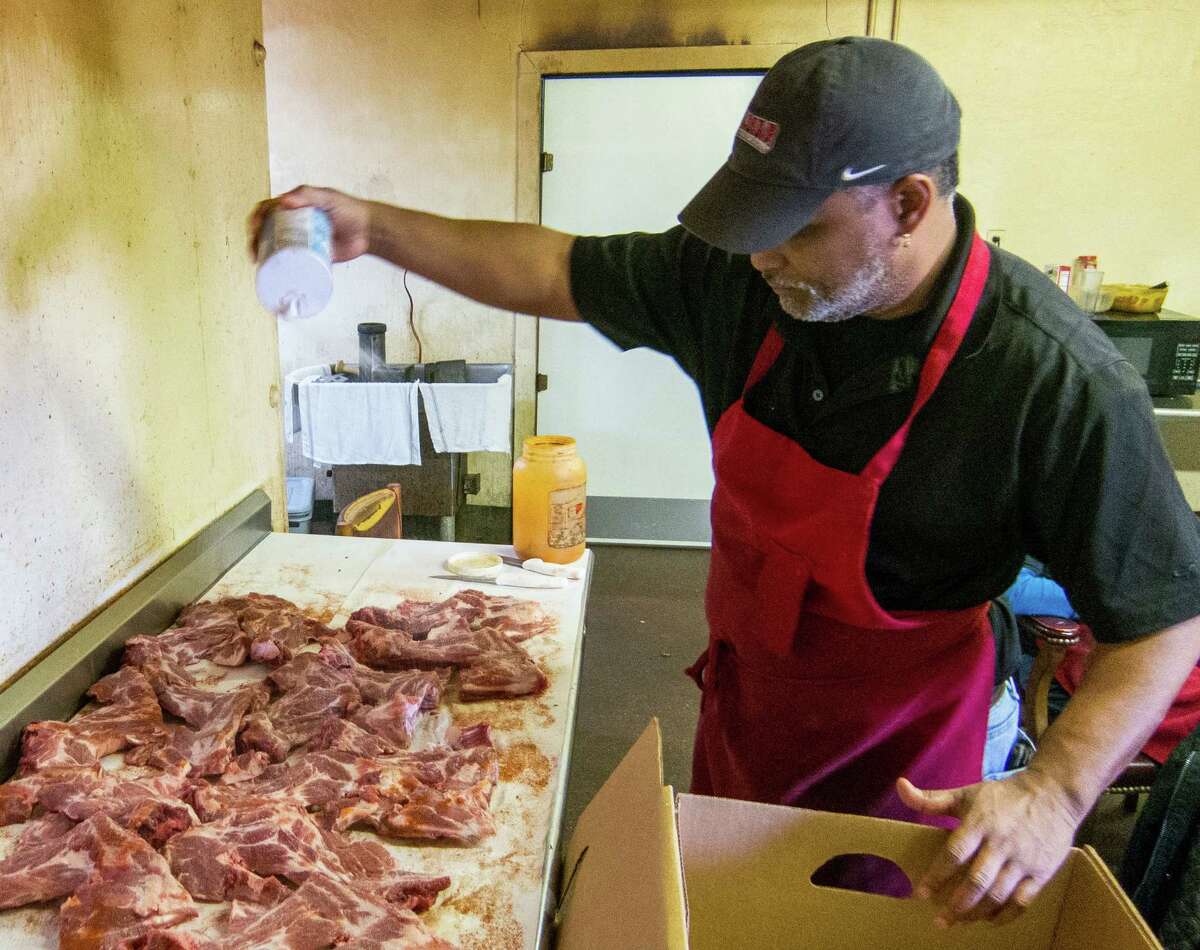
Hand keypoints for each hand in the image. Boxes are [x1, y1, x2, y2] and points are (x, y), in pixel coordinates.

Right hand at [247, 185, 371, 263]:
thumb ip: (308, 195)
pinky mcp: (310, 257)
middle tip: (254, 253)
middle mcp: (293, 224)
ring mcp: (301, 241)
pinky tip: (273, 275)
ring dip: (262, 256)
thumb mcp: (328, 198)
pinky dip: (280, 269)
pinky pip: (291, 263)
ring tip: (259, 265)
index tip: (253, 231)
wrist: (369, 232)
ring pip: (275, 248)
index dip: (255, 220)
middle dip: (254, 241)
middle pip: (266, 231)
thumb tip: (283, 201)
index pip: (267, 211)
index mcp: (293, 207)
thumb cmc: (349, 210)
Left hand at [896, 769, 1081, 926]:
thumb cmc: (1003, 795)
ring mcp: (1023, 860)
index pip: (954, 853)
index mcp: (980, 823)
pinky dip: (1006, 915)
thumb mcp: (966, 793)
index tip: (920, 893)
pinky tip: (990, 920)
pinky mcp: (1041, 872)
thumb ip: (932, 799)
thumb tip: (900, 786)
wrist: (1053, 793)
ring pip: (998, 894)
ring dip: (977, 912)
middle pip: (976, 881)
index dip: (936, 876)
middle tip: (940, 921)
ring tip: (960, 922)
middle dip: (956, 905)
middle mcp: (1001, 843)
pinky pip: (1023, 900)